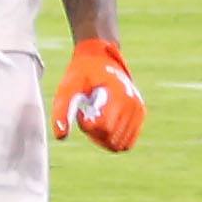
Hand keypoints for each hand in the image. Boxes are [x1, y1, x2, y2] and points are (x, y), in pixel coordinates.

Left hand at [51, 38, 142, 152]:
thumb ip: (61, 112)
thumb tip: (61, 137)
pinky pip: (127, 141)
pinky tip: (103, 123)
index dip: (86, 126)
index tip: (81, 111)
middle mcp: (133, 104)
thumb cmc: (82, 72)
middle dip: (94, 133)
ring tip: (95, 118)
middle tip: (87, 114)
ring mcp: (139, 110)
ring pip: (118, 144)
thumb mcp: (67, 88)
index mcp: (119, 95)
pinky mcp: (139, 115)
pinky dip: (112, 140)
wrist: (101, 57)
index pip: (103, 127)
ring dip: (102, 138)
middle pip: (110, 139)